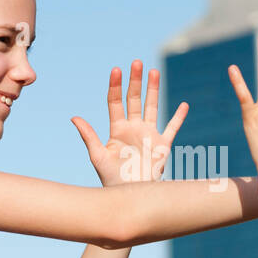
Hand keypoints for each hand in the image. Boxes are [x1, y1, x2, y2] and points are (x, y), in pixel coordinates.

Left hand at [72, 60, 187, 186]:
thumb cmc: (111, 179)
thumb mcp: (98, 156)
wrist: (130, 195)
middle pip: (134, 99)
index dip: (115, 86)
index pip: (115, 102)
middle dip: (135, 81)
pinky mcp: (162, 145)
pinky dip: (178, 117)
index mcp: (117, 130)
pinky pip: (172, 128)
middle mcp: (133, 129)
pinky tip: (183, 105)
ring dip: (153, 90)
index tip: (115, 70)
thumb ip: (89, 136)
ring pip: (151, 107)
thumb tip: (74, 118)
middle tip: (136, 62)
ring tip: (154, 71)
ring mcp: (148, 135)